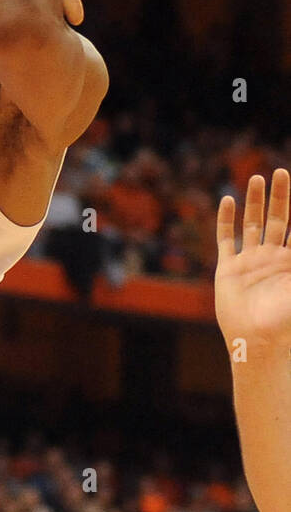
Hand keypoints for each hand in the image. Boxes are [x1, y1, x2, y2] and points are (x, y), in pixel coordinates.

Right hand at [216, 170, 290, 350]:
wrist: (258, 340)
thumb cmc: (286, 318)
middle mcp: (273, 258)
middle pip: (278, 219)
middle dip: (282, 196)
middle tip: (283, 171)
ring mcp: (250, 261)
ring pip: (253, 224)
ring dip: (255, 201)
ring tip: (258, 178)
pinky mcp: (229, 268)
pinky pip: (226, 239)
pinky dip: (226, 219)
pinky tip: (227, 201)